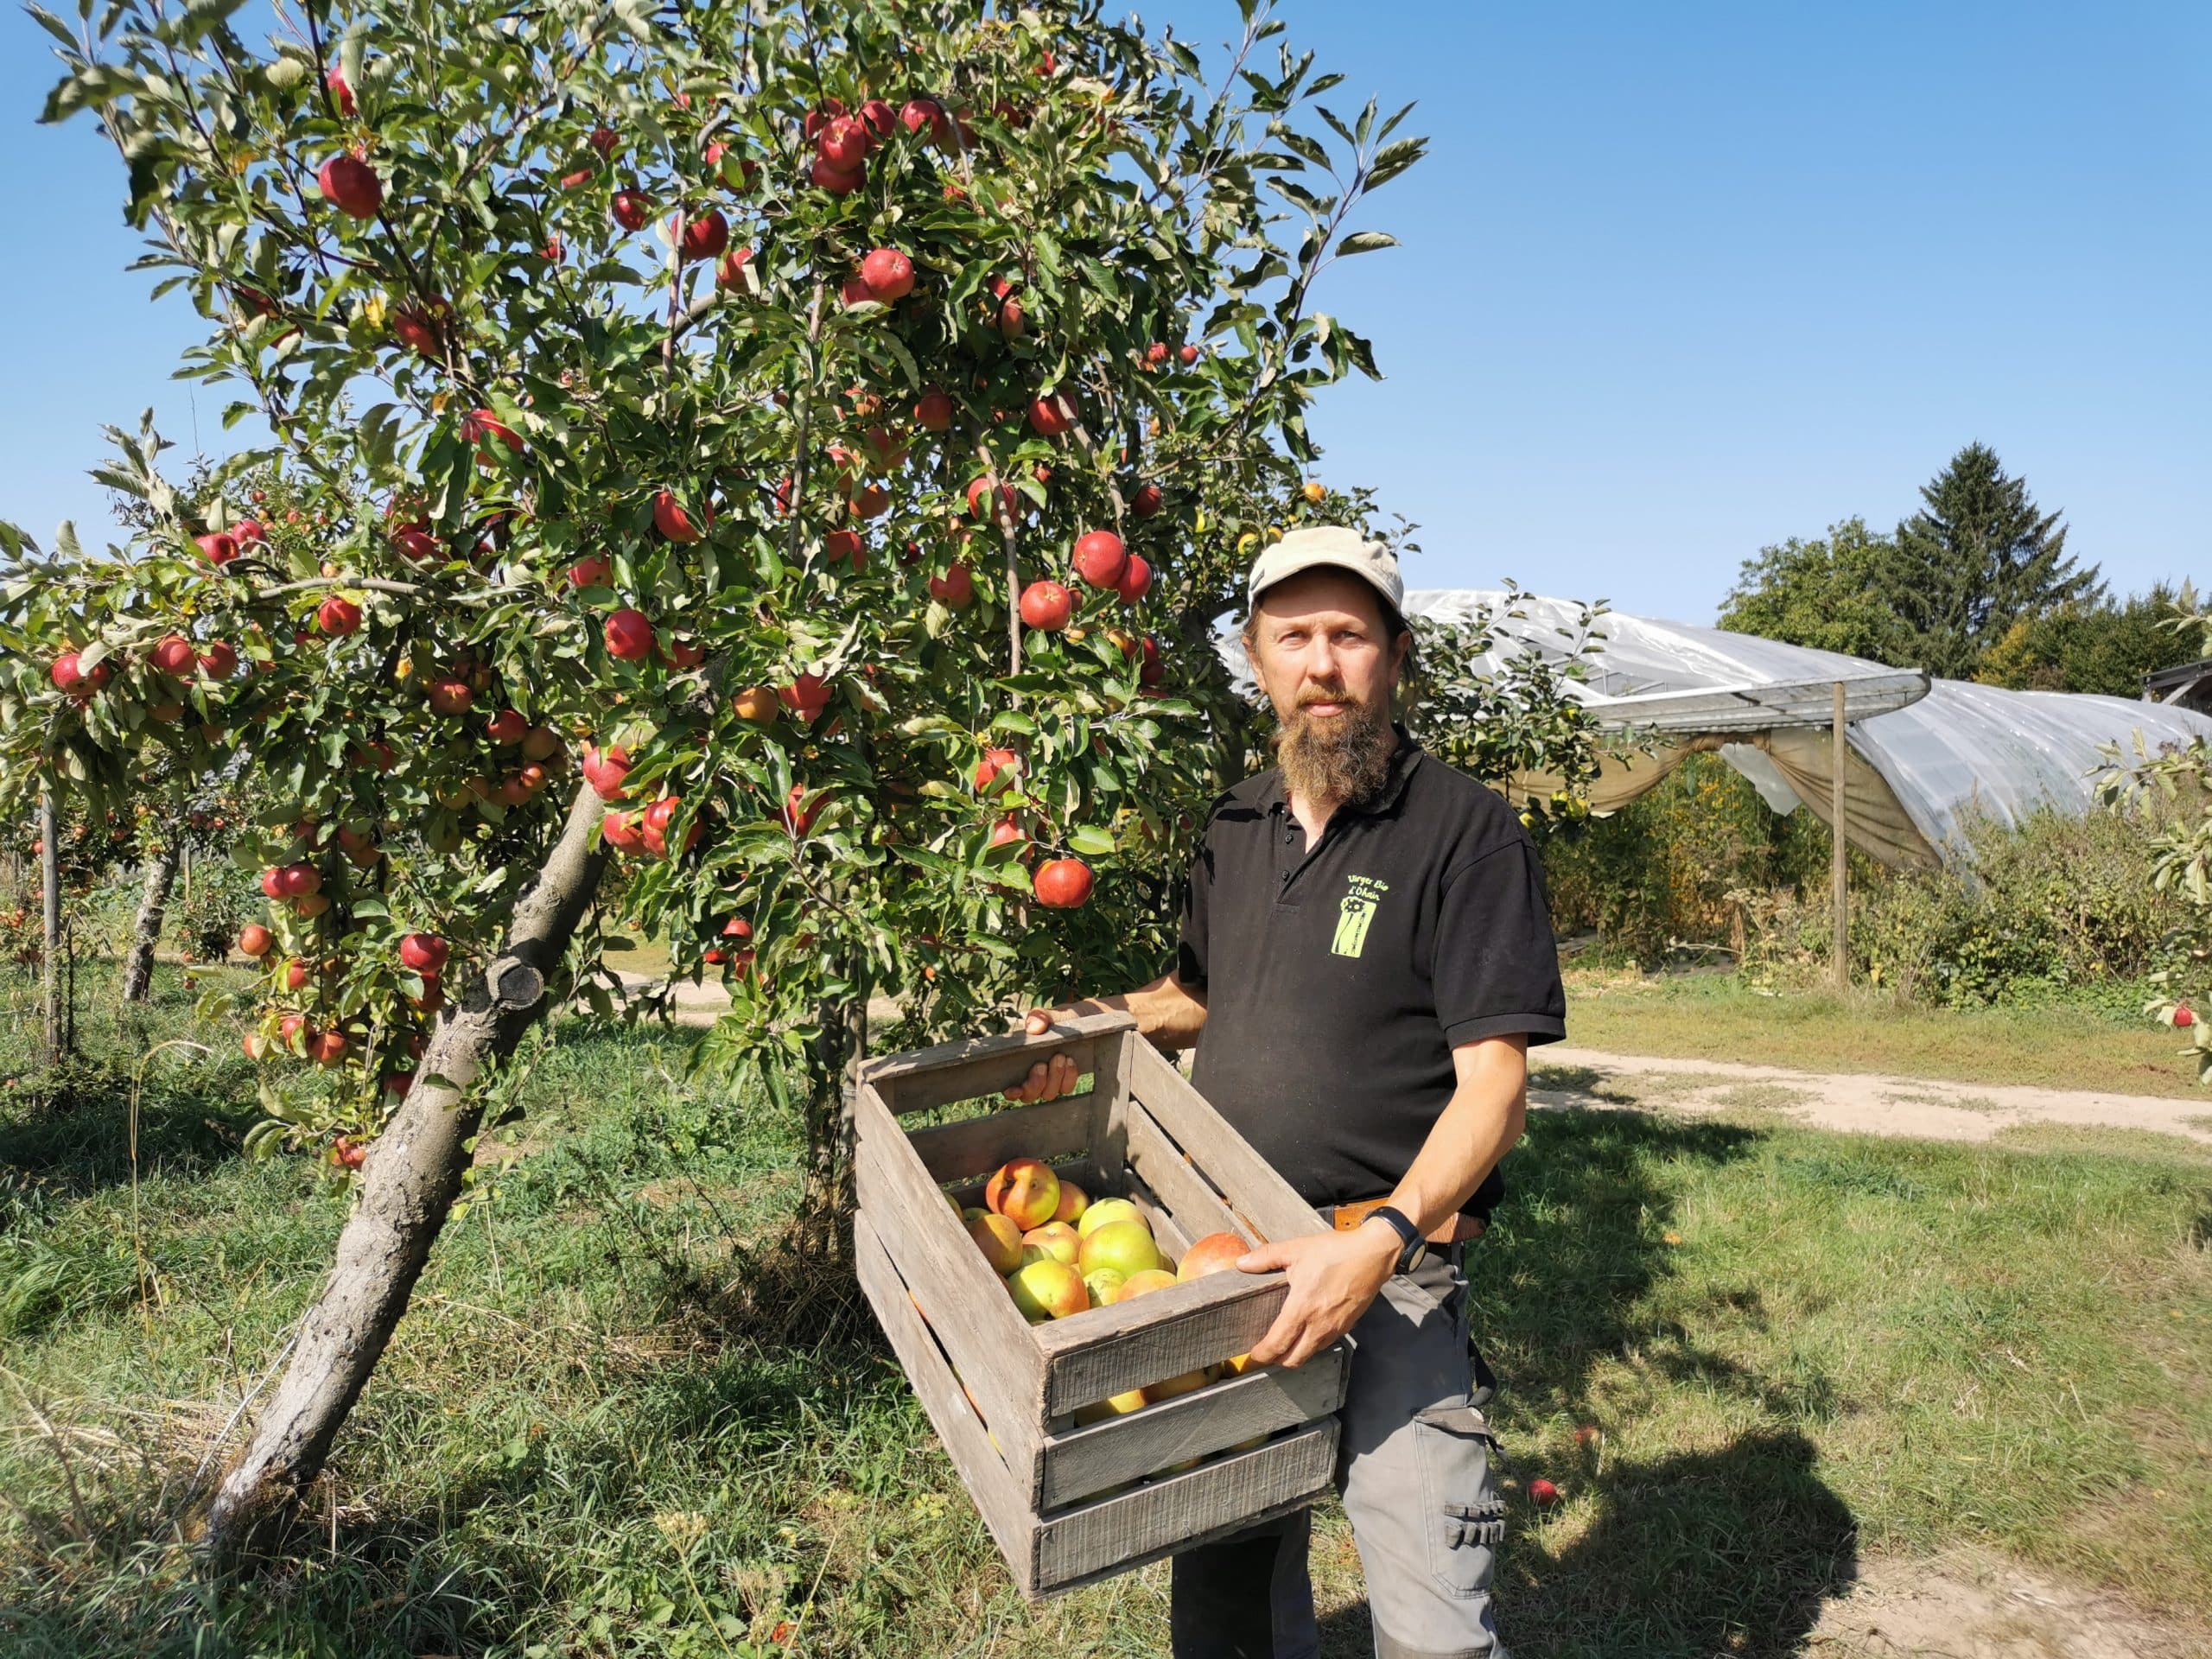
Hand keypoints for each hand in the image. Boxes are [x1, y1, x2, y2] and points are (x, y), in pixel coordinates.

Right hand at [1004, 1006, 1079, 1101]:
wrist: (1088, 1020)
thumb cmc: (1060, 1019)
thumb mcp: (1049, 1015)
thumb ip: (1039, 1017)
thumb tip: (1033, 1028)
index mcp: (1021, 1063)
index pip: (1012, 1089)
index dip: (1012, 1093)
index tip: (1017, 1089)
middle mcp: (1034, 1077)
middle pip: (1029, 1096)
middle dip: (1035, 1084)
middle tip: (1041, 1065)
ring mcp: (1052, 1081)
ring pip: (1048, 1094)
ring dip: (1053, 1078)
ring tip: (1060, 1057)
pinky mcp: (1068, 1081)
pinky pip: (1066, 1088)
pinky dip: (1068, 1077)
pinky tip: (1070, 1061)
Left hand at [1237, 1224, 1398, 1368]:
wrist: (1373, 1255)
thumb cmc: (1335, 1251)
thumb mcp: (1296, 1249)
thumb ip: (1266, 1257)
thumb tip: (1241, 1263)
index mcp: (1302, 1308)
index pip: (1277, 1344)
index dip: (1262, 1355)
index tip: (1252, 1356)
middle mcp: (1318, 1325)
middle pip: (1294, 1360)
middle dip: (1277, 1360)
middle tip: (1266, 1352)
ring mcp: (1335, 1328)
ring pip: (1310, 1354)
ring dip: (1295, 1354)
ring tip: (1285, 1343)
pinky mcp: (1347, 1326)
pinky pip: (1325, 1344)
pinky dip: (1311, 1345)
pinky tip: (1307, 1331)